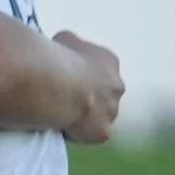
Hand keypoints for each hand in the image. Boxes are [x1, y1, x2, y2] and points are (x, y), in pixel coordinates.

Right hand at [50, 30, 124, 144]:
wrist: (58, 84)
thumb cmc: (58, 58)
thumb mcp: (63, 39)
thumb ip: (70, 46)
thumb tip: (65, 48)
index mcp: (109, 62)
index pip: (97, 71)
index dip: (79, 76)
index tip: (62, 79)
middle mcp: (117, 87)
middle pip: (103, 95)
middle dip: (87, 98)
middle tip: (62, 100)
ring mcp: (111, 111)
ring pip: (99, 117)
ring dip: (84, 117)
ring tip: (59, 115)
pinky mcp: (102, 132)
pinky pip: (89, 135)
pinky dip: (76, 133)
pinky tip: (60, 127)